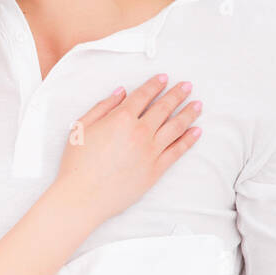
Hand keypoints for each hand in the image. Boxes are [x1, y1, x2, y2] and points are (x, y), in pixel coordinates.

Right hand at [56, 74, 200, 223]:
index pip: (144, 95)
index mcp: (121, 119)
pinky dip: (189, 140)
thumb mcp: (82, 127)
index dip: (155, 85)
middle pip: (164, 108)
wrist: (83, 196)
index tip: (164, 78)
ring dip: (188, 113)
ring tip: (197, 105)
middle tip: (187, 86)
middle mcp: (140, 132)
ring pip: (176, 127)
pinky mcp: (156, 170)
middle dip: (177, 94)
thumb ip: (103, 106)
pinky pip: (177, 151)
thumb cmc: (78, 164)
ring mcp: (150, 152)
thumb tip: (121, 92)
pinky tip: (196, 131)